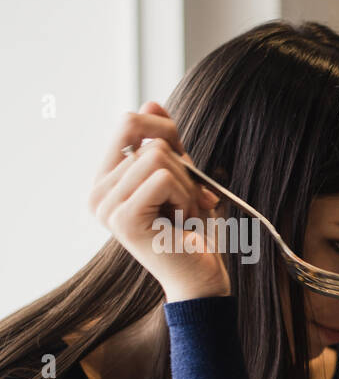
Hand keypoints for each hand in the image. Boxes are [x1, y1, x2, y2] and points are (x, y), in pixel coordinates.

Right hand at [88, 101, 228, 301]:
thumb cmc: (193, 231)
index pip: (128, 123)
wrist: (202, 277)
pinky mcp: (122, 218)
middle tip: (190, 202)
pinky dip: (186, 196)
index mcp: (106, 180)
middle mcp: (97, 192)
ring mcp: (106, 206)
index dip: (166, 133)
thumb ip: (165, 143)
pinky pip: (162, 177)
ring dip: (187, 187)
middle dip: (184, 169)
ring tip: (185, 215)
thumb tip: (150, 101)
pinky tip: (183, 222)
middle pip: (149, 140)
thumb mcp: (182, 177)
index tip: (185, 167)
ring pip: (158, 157)